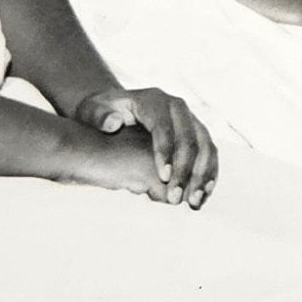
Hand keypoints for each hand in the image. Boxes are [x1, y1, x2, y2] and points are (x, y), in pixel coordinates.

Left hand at [73, 87, 217, 206]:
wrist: (117, 110)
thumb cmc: (101, 114)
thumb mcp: (92, 110)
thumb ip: (98, 115)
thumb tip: (114, 123)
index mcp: (153, 100)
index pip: (164, 126)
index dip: (165, 151)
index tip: (162, 177)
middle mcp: (177, 107)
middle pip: (189, 138)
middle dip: (185, 170)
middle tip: (176, 197)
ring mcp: (190, 119)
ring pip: (205, 146)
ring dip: (202, 174)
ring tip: (193, 201)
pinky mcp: (197, 133)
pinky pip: (209, 152)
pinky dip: (209, 173)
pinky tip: (203, 194)